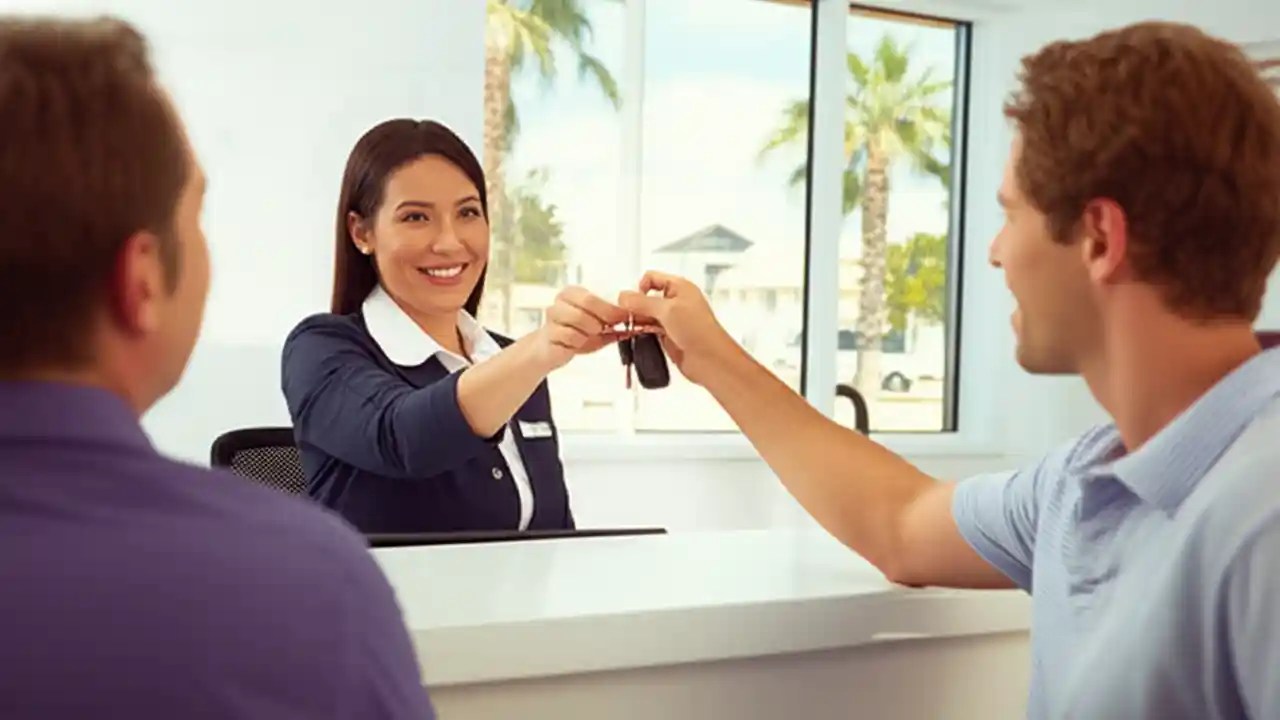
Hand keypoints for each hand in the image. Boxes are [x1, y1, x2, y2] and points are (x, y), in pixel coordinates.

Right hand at [532, 285, 630, 371]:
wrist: (549, 351)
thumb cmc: (576, 336)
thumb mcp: (599, 329)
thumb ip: (615, 323)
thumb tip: (637, 318)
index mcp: (573, 294)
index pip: (594, 296)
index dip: (611, 308)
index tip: (625, 316)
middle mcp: (561, 301)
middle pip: (587, 301)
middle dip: (604, 316)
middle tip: (610, 327)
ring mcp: (552, 316)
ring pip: (578, 318)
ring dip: (590, 330)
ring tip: (593, 335)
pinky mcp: (547, 333)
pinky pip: (569, 335)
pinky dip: (579, 342)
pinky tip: (578, 344)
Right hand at [617, 271, 737, 385]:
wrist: (710, 360)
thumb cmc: (699, 331)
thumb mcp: (667, 310)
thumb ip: (642, 302)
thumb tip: (624, 297)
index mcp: (680, 287)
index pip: (652, 278)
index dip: (640, 288)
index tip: (633, 302)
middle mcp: (676, 302)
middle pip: (647, 298)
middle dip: (636, 307)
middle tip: (628, 317)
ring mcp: (672, 320)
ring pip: (647, 316)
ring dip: (638, 322)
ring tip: (631, 329)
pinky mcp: (669, 336)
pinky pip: (650, 331)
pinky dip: (642, 333)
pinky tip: (637, 338)